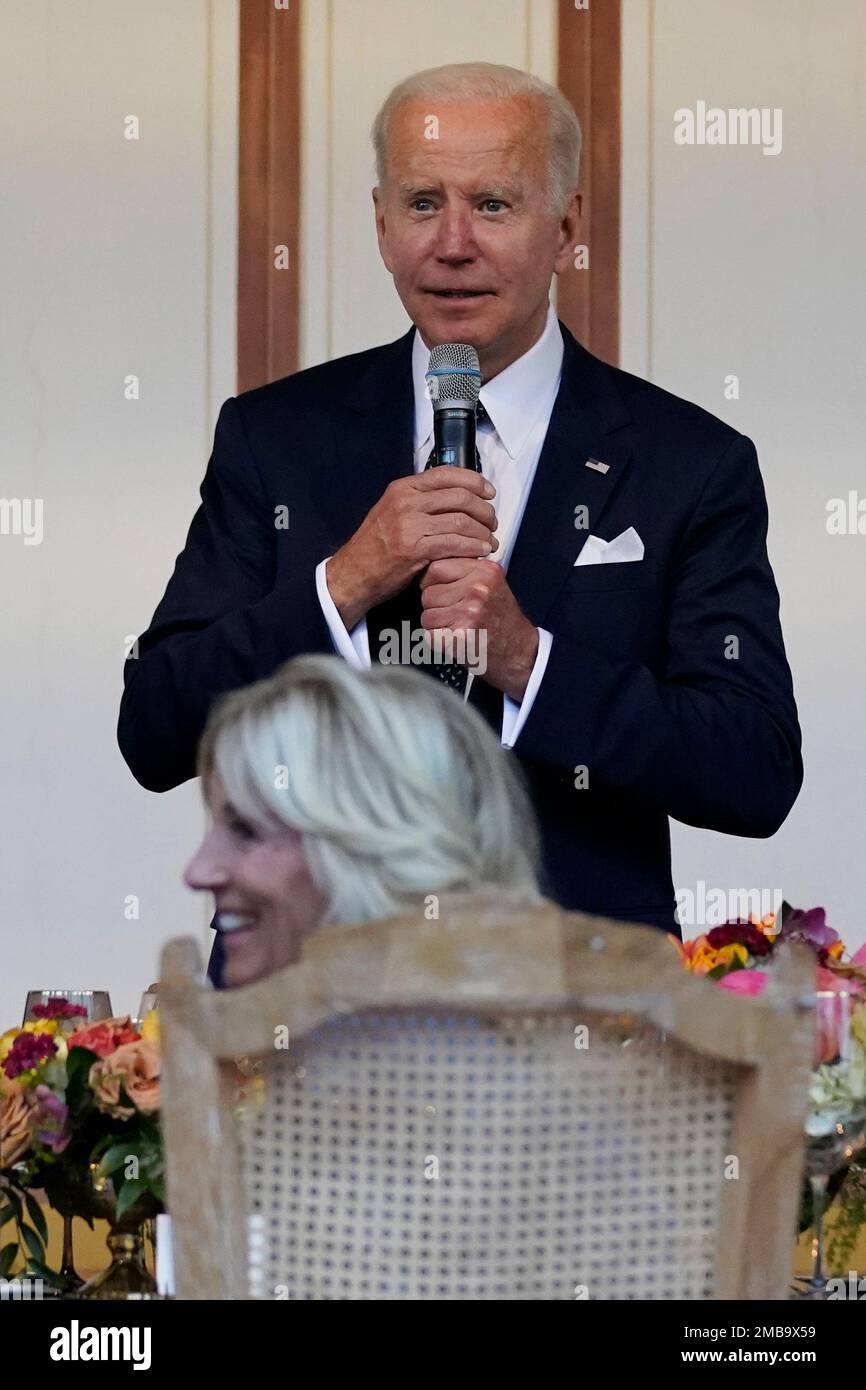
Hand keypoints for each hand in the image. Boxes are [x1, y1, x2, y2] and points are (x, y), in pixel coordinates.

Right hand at [326, 468, 498, 627]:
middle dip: (484, 510)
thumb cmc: (375, 547)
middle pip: (460, 496)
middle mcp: (406, 502)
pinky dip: (473, 547)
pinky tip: (480, 551)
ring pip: (461, 520)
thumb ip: (419, 502)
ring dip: (482, 532)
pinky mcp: (414, 548)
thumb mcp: (392, 511)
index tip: (489, 492)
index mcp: (402, 489)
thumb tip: (454, 497)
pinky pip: (454, 543)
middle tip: (492, 522)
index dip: (475, 481)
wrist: (353, 573)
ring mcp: (409, 524)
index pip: (447, 474)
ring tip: (490, 541)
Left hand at [419, 558, 539, 700]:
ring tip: (456, 626)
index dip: (431, 582)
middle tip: (453, 613)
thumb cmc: (503, 620)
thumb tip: (431, 565)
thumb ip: (465, 571)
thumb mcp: (492, 584)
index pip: (436, 568)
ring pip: (427, 616)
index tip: (439, 590)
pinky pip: (431, 636)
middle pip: (428, 593)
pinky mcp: (462, 635)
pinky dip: (438, 642)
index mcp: (485, 571)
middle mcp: (478, 589)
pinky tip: (456, 639)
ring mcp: (470, 613)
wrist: (519, 651)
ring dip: (436, 626)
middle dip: (434, 606)